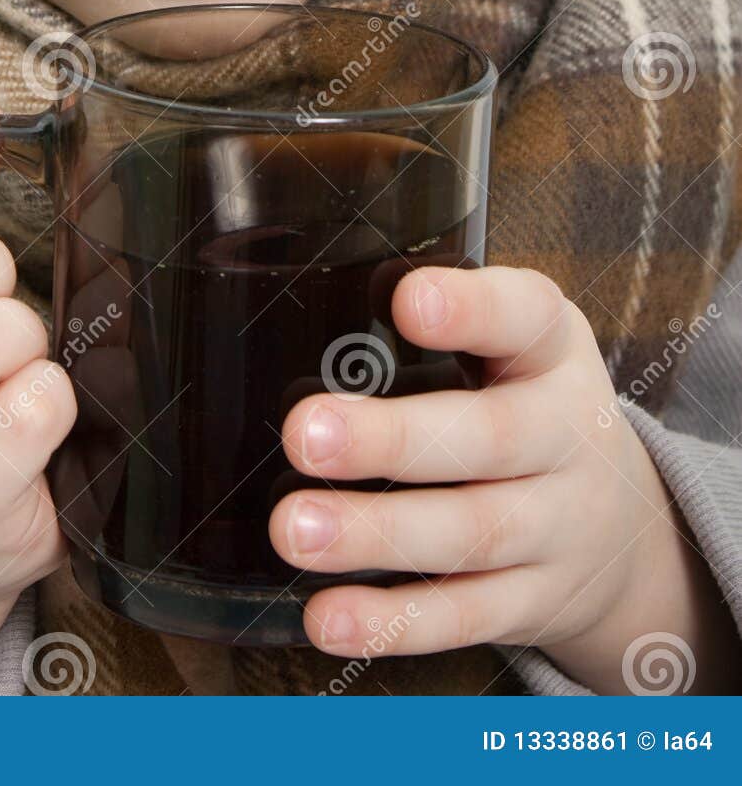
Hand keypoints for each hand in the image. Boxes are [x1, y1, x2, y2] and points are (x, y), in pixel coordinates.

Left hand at [269, 265, 728, 690]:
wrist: (628, 529)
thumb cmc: (531, 404)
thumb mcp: (518, 342)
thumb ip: (447, 320)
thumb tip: (319, 311)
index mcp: (552, 350)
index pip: (524, 316)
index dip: (471, 308)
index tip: (407, 300)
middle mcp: (565, 436)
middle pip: (486, 438)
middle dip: (391, 439)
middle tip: (305, 432)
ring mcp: (555, 527)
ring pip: (469, 533)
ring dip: (376, 535)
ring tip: (295, 529)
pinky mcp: (532, 602)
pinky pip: (463, 617)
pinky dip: (392, 623)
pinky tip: (326, 616)